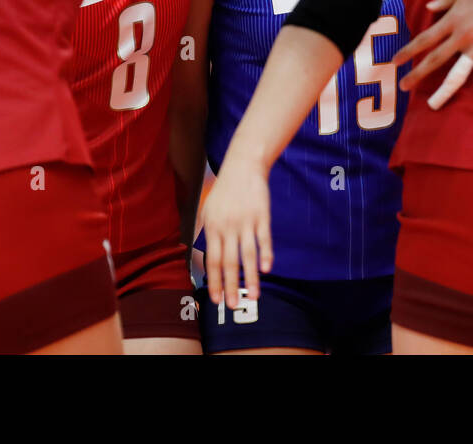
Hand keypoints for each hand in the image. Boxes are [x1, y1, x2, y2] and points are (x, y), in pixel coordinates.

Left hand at [200, 155, 272, 308]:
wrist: (243, 166)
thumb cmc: (225, 190)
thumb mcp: (209, 209)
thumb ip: (208, 232)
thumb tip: (205, 257)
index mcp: (212, 227)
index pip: (212, 260)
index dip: (214, 281)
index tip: (216, 298)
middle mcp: (227, 226)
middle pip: (229, 262)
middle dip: (231, 286)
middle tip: (233, 305)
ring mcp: (245, 221)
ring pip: (248, 255)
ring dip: (251, 277)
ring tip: (255, 295)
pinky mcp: (261, 216)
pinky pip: (264, 238)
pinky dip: (266, 254)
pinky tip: (267, 269)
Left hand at [392, 0, 472, 107]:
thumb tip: (429, 7)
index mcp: (453, 18)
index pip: (425, 39)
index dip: (408, 51)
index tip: (395, 61)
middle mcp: (463, 35)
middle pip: (435, 60)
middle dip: (417, 75)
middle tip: (403, 87)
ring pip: (458, 73)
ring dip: (444, 90)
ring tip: (434, 104)